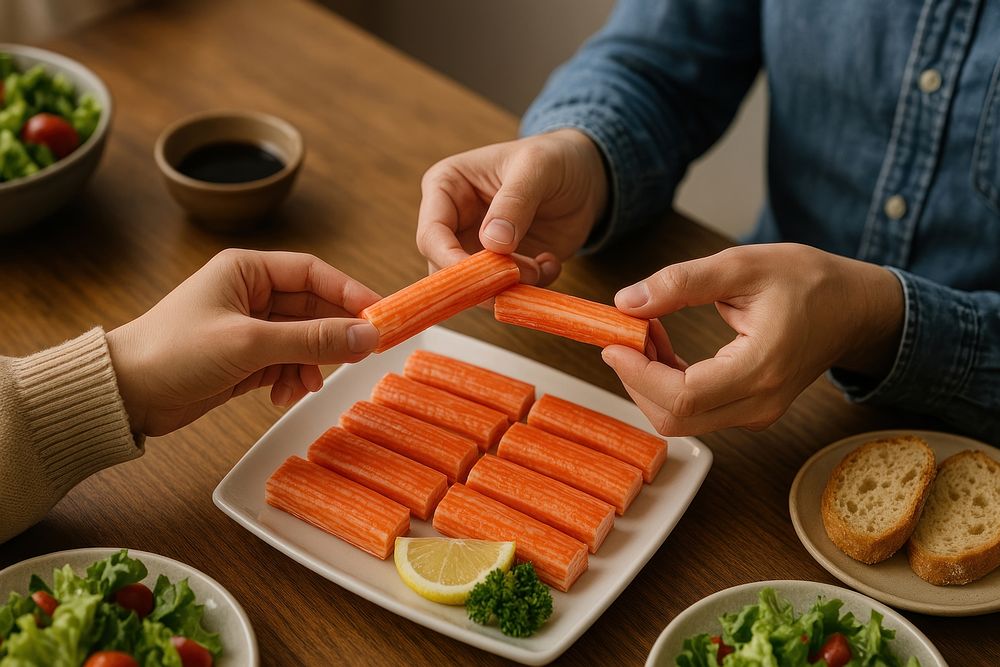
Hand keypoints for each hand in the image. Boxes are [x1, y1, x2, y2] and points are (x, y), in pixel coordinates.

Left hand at [106, 249, 380, 435]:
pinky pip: (287, 363)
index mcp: (247, 271)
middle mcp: (250, 294)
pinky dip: (292, 379)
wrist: (125, 395)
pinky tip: (282, 395)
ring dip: (311, 364)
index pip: (314, 273)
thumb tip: (369, 336)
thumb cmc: (175, 352)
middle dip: (334, 335)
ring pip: (303, 340)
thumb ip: (313, 340)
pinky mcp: (244, 359)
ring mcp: (248, 328)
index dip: (350, 292)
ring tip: (307, 385)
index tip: (380, 314)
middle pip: (313, 308)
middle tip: (361, 355)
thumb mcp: (251, 343)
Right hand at [416, 129, 607, 285]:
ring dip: (509, 288)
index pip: (431, 235)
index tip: (485, 276)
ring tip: (542, 266)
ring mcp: (476, 248)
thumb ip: (515, 201)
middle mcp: (453, 222)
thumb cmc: (554, 159)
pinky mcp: (501, 268)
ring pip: (472, 289)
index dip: (450, 262)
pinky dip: (530, 288)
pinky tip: (550, 262)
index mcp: (446, 188)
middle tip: (520, 277)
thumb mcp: (537, 167)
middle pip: (444, 270)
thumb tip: (493, 243)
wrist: (584, 177)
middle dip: (482, 281)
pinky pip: (504, 293)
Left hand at [602, 244, 903, 434]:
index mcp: (762, 368)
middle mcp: (759, 403)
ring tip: (647, 331)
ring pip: (679, 418)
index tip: (613, 343)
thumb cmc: (809, 282)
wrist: (853, 308)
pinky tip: (662, 345)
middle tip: (627, 332)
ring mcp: (754, 413)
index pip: (684, 395)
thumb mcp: (743, 265)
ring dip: (648, 380)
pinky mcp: (747, 410)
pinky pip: (693, 410)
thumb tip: (626, 302)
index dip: (638, 374)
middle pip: (674, 417)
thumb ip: (682, 283)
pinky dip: (665, 383)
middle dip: (636, 378)